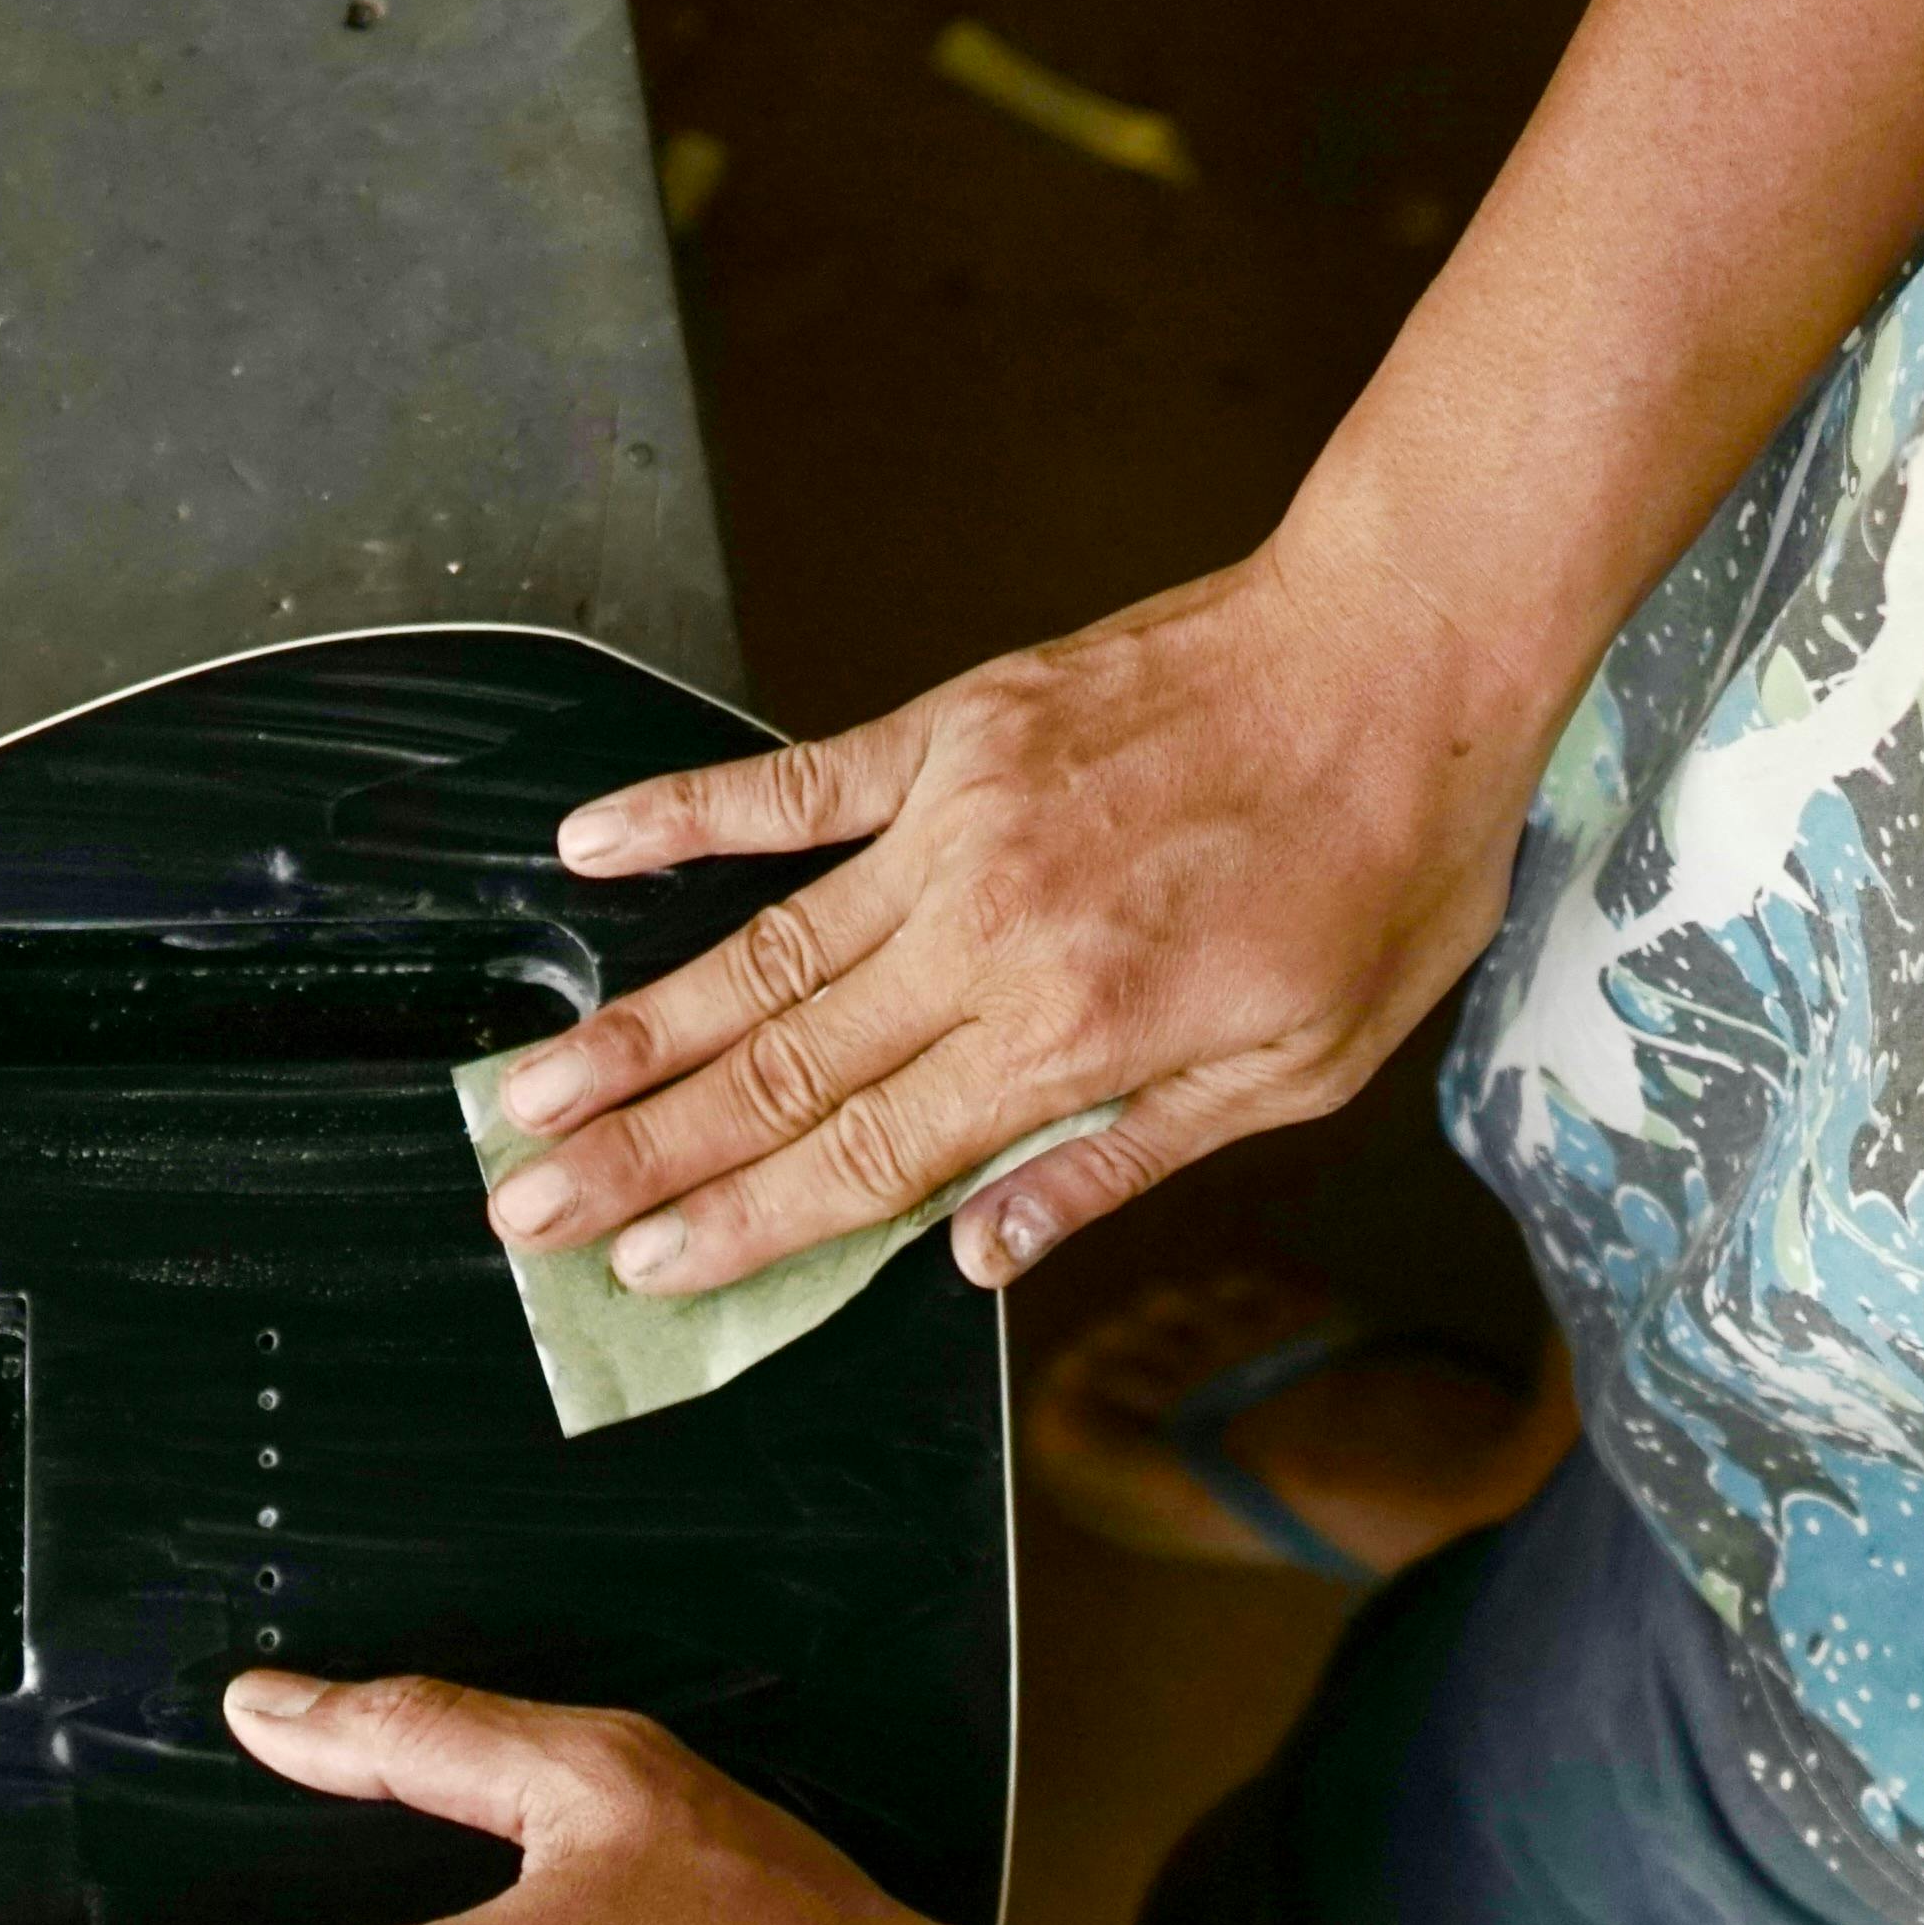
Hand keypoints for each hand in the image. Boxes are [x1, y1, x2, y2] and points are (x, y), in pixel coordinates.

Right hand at [480, 526, 1566, 1294]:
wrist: (1401, 655)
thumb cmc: (1377, 864)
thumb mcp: (1299, 1067)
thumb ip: (1119, 1156)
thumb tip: (977, 1253)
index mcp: (1073, 1034)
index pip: (865, 1160)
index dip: (740, 1223)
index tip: (640, 1269)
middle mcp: (990, 935)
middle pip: (779, 1069)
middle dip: (641, 1152)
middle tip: (522, 1206)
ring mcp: (959, 823)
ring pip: (760, 948)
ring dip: (635, 1030)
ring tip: (526, 1090)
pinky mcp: (954, 728)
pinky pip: (793, 783)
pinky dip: (684, 813)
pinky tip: (588, 846)